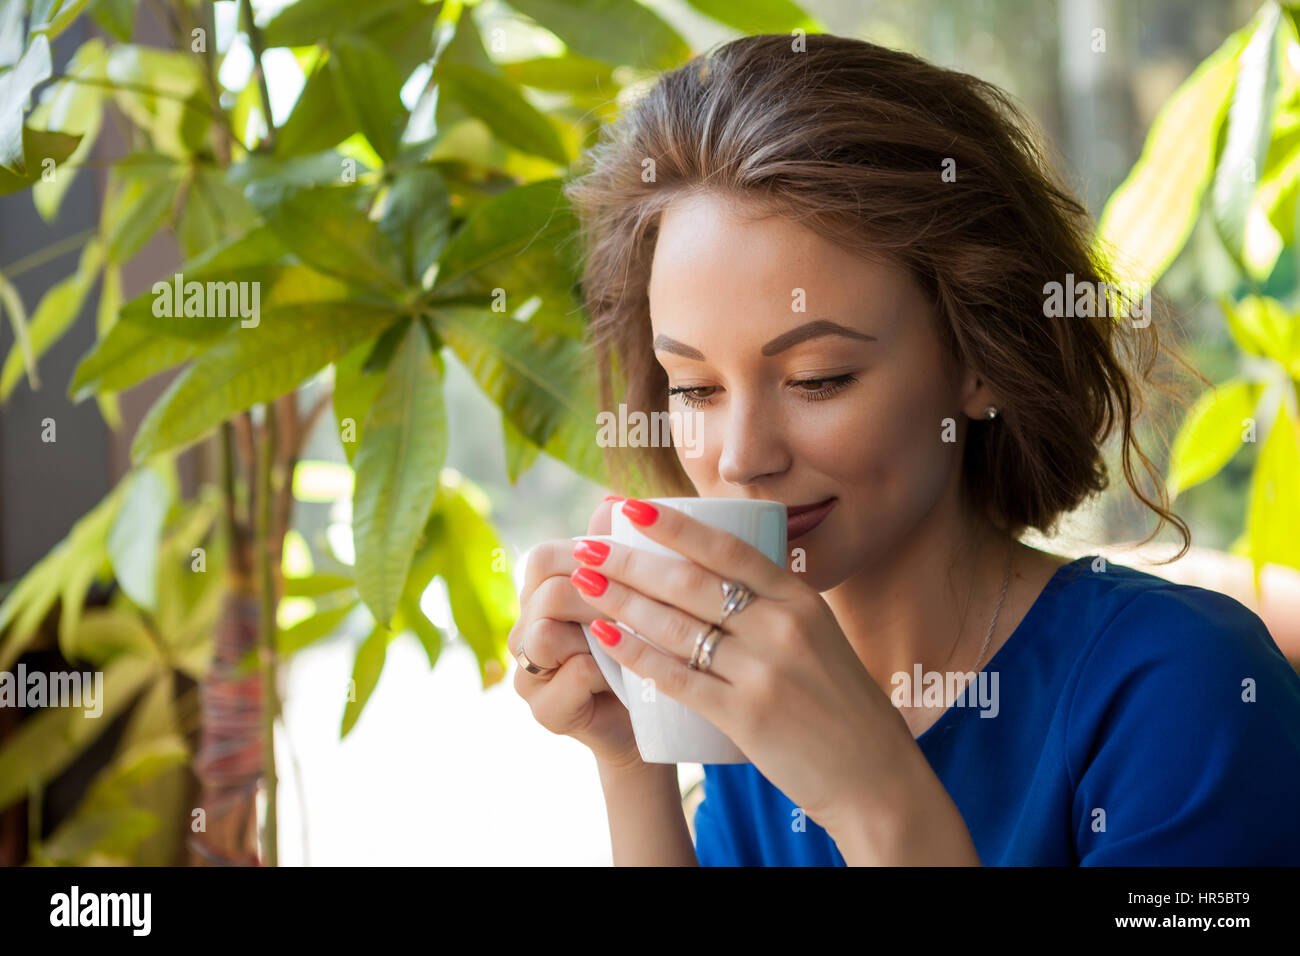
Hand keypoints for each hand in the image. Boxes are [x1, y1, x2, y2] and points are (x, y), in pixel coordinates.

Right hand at [509, 496, 644, 772]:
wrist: (655, 721)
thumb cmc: (648, 647)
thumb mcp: (642, 594)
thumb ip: (624, 549)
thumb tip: (616, 501)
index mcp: (541, 594)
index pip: (544, 559)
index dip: (590, 557)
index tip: (638, 568)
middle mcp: (524, 630)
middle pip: (546, 593)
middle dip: (600, 597)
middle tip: (647, 606)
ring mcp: (528, 672)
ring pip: (543, 634)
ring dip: (597, 633)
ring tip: (636, 639)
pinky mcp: (545, 710)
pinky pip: (567, 677)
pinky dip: (603, 672)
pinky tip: (632, 674)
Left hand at [569, 498, 917, 839]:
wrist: (874, 777)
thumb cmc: (838, 705)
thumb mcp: (818, 637)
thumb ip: (774, 608)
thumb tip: (716, 575)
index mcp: (800, 599)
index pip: (727, 549)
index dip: (673, 525)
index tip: (629, 506)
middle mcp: (783, 626)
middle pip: (689, 583)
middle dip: (628, 561)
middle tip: (586, 546)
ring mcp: (764, 671)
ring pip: (676, 625)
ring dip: (621, 601)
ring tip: (583, 584)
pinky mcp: (747, 715)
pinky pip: (678, 677)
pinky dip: (635, 656)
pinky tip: (604, 638)